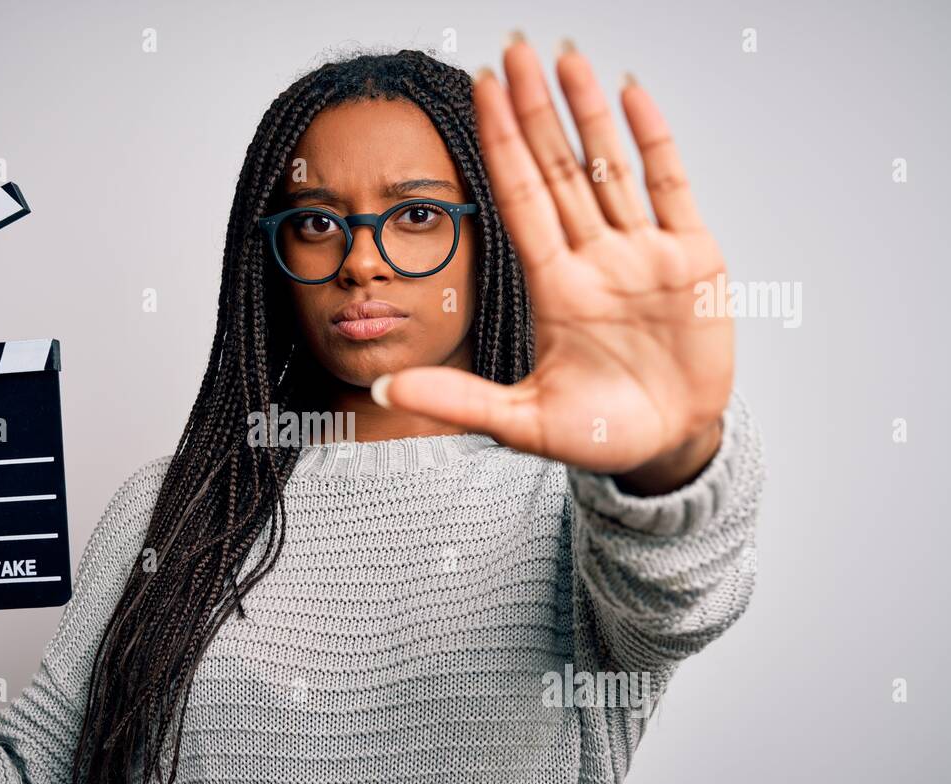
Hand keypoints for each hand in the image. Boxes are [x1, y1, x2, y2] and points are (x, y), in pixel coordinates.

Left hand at [374, 37, 731, 492]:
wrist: (668, 448)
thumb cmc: (598, 435)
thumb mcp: (522, 421)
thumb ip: (457, 400)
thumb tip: (381, 388)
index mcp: (552, 287)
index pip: (519, 199)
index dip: (500, 143)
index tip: (479, 91)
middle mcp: (592, 259)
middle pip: (556, 168)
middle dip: (534, 108)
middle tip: (514, 48)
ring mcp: (641, 254)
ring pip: (608, 166)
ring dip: (586, 112)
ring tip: (564, 56)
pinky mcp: (691, 258)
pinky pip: (668, 186)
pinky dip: (652, 141)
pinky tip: (630, 95)